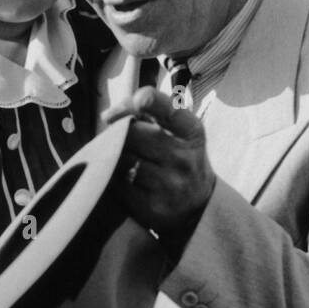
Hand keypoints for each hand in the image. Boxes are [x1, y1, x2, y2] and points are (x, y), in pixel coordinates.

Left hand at [106, 87, 215, 237]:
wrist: (198, 207)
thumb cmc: (180, 160)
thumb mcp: (181, 134)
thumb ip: (153, 115)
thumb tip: (110, 115)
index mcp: (192, 134)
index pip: (170, 111)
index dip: (152, 101)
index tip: (138, 100)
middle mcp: (183, 159)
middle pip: (135, 134)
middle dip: (120, 130)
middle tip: (116, 133)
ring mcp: (168, 184)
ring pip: (123, 158)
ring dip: (113, 153)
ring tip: (117, 154)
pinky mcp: (151, 206)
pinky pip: (119, 182)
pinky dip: (113, 175)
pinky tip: (119, 175)